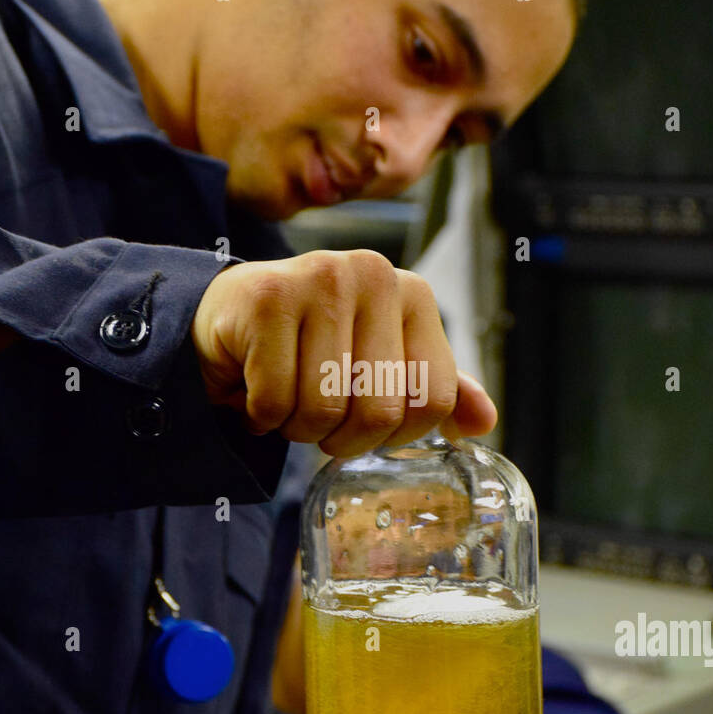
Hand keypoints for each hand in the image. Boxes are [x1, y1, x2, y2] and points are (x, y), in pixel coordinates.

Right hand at [191, 249, 496, 456]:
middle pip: (380, 412)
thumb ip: (433, 389)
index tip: (364, 424)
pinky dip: (261, 417)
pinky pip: (275, 400)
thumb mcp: (381, 363)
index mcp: (413, 291)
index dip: (396, 435)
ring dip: (297, 429)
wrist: (227, 319)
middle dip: (341, 440)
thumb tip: (485, 422)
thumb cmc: (311, 347)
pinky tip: (254, 389)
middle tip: (317, 421)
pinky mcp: (267, 295)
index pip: (432, 399)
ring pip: (324, 410)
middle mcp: (373, 273)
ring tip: (285, 400)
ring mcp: (320, 277)